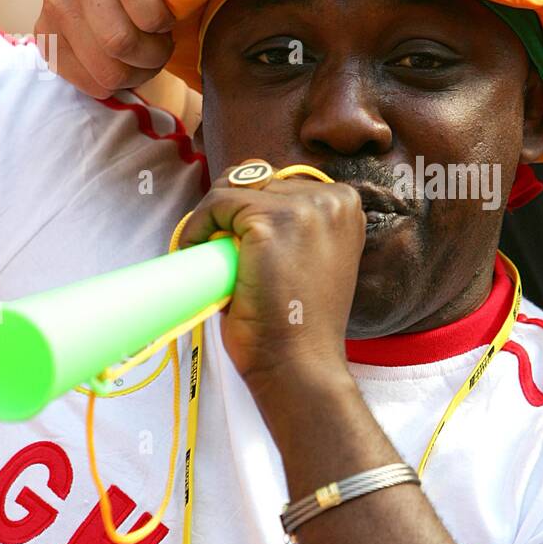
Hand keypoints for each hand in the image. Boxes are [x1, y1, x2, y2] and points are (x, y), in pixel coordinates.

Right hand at [35, 0, 196, 97]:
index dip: (158, 16)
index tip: (168, 22)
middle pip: (118, 39)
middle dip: (152, 56)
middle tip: (161, 47)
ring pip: (104, 69)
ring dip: (135, 74)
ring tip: (143, 57)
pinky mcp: (44, 32)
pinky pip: (84, 80)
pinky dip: (111, 83)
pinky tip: (120, 63)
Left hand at [178, 169, 366, 414]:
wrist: (299, 365)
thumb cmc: (296, 321)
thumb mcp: (308, 256)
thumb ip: (292, 222)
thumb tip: (240, 188)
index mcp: (345, 205)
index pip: (279, 181)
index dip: (248, 207)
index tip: (237, 242)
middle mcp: (334, 198)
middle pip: (255, 178)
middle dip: (230, 212)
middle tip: (222, 253)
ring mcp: (306, 206)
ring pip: (233, 187)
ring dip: (212, 218)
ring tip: (211, 255)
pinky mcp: (273, 219)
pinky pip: (216, 204)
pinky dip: (197, 228)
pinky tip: (198, 254)